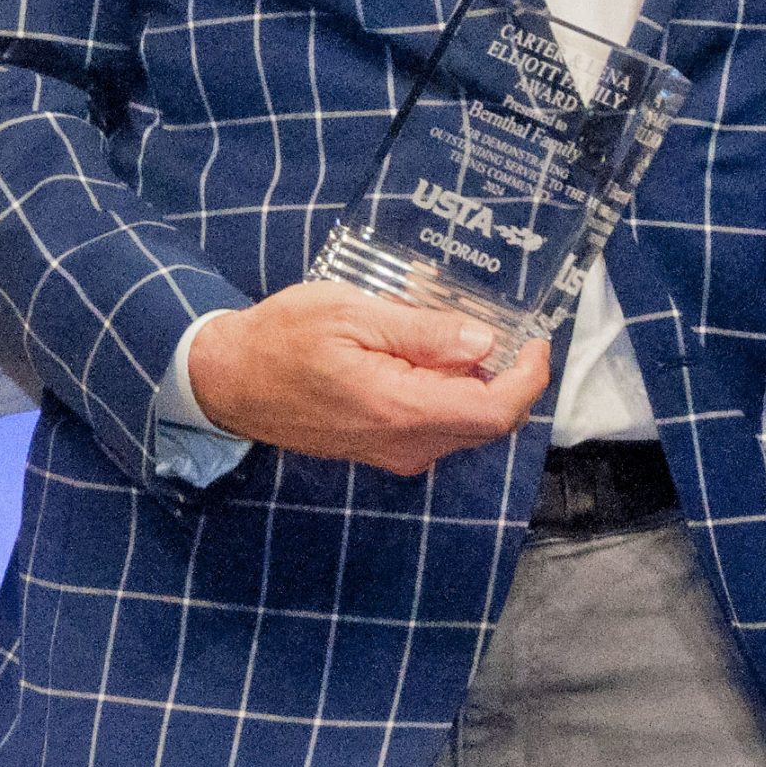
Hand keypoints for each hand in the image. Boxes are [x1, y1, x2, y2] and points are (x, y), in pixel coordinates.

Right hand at [187, 281, 550, 473]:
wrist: (230, 380)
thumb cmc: (284, 337)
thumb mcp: (352, 312)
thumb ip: (421, 331)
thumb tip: (484, 343)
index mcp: (400, 409)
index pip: (495, 411)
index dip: (528, 378)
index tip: (535, 338)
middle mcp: (405, 445)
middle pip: (488, 422)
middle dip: (508, 377)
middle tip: (503, 326)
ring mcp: (395, 453)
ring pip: (465, 425)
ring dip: (478, 384)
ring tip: (459, 332)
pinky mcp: (384, 451)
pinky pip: (439, 427)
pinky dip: (451, 393)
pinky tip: (429, 356)